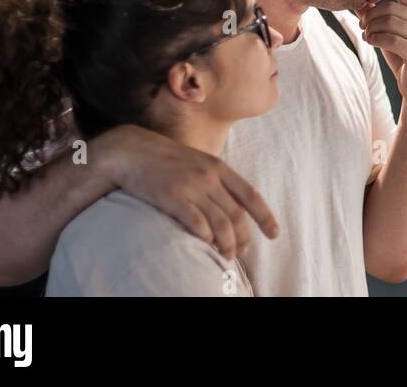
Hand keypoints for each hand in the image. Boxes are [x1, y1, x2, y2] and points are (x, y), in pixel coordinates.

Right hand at [90, 125, 279, 259]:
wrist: (131, 151)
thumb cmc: (166, 160)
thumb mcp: (198, 161)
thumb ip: (216, 179)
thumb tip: (233, 205)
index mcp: (219, 167)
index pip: (250, 195)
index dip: (265, 217)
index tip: (274, 234)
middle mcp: (209, 177)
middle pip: (236, 215)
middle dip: (243, 238)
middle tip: (240, 253)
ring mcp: (191, 187)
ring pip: (221, 223)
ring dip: (226, 244)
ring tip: (225, 256)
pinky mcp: (172, 197)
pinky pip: (197, 224)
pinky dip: (205, 238)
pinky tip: (206, 245)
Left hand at [357, 0, 406, 109]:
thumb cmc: (403, 56)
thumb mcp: (390, 32)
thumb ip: (377, 15)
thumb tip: (357, 0)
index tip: (367, 0)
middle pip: (390, 6)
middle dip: (370, 15)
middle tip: (362, 25)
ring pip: (389, 22)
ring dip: (371, 28)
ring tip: (366, 35)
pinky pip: (390, 39)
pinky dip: (375, 39)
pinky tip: (370, 42)